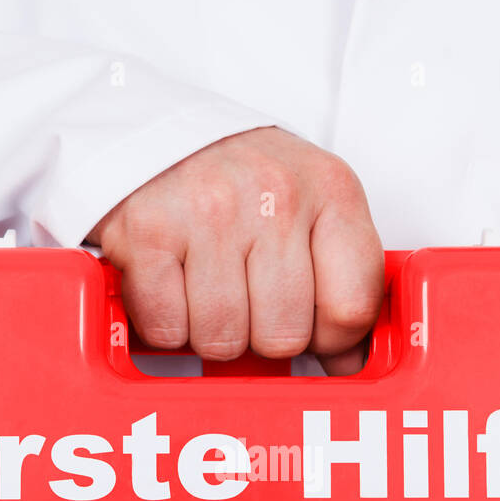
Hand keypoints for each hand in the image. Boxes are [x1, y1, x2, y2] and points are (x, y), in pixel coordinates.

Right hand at [86, 127, 383, 372]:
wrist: (156, 135)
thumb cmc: (242, 186)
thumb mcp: (313, 211)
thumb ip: (344, 283)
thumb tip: (350, 366)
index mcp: (331, 189)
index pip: (352, 309)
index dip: (329, 338)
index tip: (311, 325)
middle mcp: (274, 193)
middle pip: (284, 336)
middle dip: (262, 335)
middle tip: (246, 297)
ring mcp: (209, 210)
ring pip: (224, 340)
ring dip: (211, 332)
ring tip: (207, 288)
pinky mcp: (147, 230)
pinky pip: (167, 330)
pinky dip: (165, 324)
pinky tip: (172, 285)